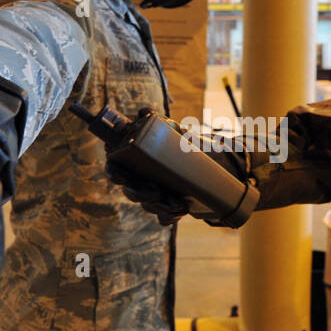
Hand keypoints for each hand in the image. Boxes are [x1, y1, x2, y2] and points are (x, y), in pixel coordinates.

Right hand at [106, 119, 250, 225]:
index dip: (114, 173)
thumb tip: (144, 112)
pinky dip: (170, 215)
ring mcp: (154, 195)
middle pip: (130, 191)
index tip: (121, 175)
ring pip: (147, 205)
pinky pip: (162, 217)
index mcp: (137, 161)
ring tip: (177, 202)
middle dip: (140, 194)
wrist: (216, 165)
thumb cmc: (188, 145)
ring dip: (160, 206)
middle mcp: (142, 179)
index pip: (115, 168)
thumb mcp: (177, 132)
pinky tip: (182, 209)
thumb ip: (159, 122)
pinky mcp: (168, 208)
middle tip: (156, 191)